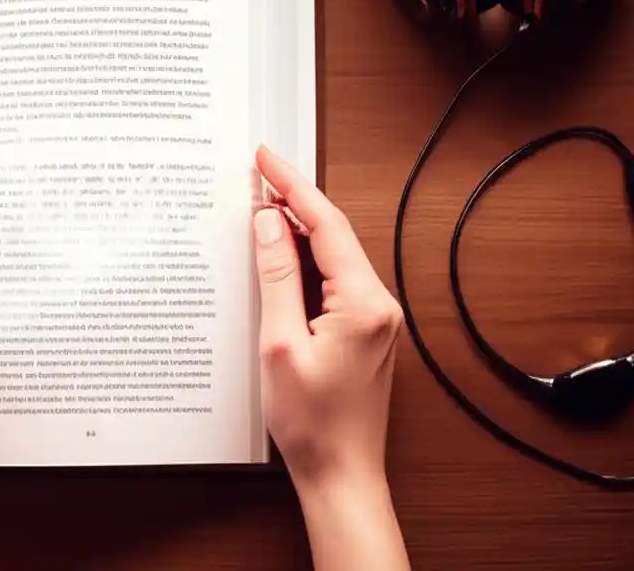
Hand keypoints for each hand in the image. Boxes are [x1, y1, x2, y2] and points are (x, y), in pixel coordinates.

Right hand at [253, 146, 408, 570]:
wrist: (341, 474)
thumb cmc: (312, 423)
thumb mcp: (280, 343)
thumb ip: (276, 277)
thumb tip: (268, 223)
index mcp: (364, 302)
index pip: (326, 224)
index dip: (293, 185)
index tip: (266, 158)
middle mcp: (378, 304)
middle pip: (333, 234)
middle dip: (294, 200)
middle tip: (255, 175)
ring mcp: (376, 318)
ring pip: (334, 255)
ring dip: (298, 230)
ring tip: (259, 206)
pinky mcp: (365, 331)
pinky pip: (335, 279)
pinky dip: (306, 260)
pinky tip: (279, 253)